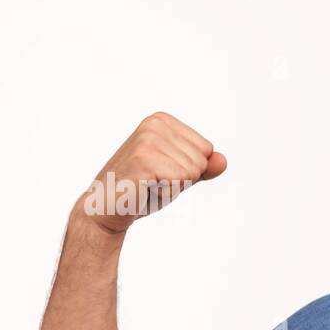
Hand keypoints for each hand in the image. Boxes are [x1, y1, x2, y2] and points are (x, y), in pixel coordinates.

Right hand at [74, 112, 225, 232]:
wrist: (107, 208)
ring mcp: (148, 140)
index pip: (207, 149)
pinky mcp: (143, 159)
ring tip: (148, 184)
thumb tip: (222, 161)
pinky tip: (145, 189)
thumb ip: (203, 167)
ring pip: (193, 171)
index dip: (189, 170)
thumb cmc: (143, 190)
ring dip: (173, 187)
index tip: (161, 172)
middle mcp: (154, 124)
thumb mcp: (180, 176)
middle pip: (202, 160)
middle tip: (153, 181)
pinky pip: (181, 180)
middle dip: (182, 179)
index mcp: (162, 121)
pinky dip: (166, 193)